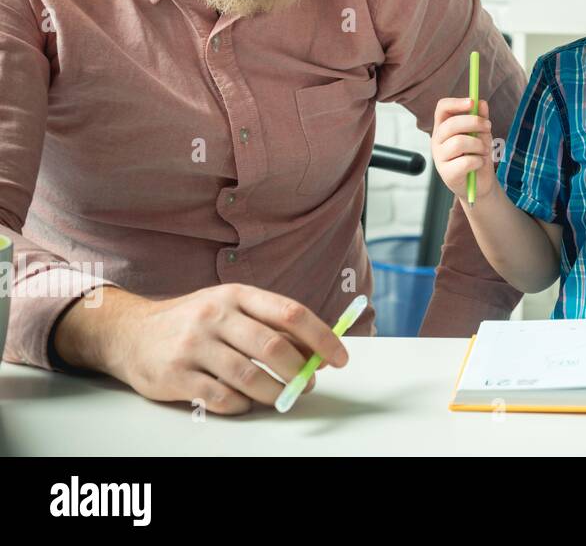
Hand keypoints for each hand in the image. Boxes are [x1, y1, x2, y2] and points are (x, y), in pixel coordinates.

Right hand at [72, 284, 347, 414]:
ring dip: (274, 393)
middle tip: (309, 384)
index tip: (340, 357)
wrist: (130, 333)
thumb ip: (270, 325)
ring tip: (282, 397)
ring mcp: (194, 345)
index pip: (291, 313)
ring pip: (250, 377)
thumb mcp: (231, 308)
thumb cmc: (194, 322)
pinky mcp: (176, 375)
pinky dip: (241, 405)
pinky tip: (245, 402)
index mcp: (237, 294)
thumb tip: (317, 351)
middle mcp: (215, 315)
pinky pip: (221, 398)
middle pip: (273, 347)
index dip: (322, 337)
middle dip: (299, 371)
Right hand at [431, 96, 496, 202]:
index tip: (472, 103)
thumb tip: (481, 103)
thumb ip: (481, 119)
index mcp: (444, 128)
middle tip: (488, 127)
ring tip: (484, 151)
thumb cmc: (478, 156)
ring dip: (479, 144)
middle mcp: (437, 141)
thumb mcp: (482, 135)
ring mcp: (440, 158)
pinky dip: (478, 161)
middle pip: (451, 124)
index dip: (456, 103)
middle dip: (474, 122)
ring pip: (458, 142)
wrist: (479, 185)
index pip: (442, 108)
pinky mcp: (447, 174)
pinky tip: (479, 164)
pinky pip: (465, 161)